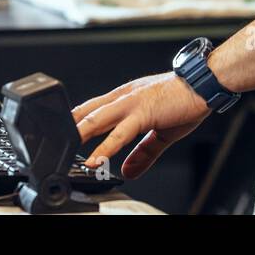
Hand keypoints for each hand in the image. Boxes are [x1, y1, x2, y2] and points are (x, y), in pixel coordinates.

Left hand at [73, 73, 210, 178]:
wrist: (204, 84)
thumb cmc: (185, 100)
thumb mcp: (161, 132)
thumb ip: (143, 153)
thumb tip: (129, 170)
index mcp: (126, 97)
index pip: (93, 109)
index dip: (76, 122)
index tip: (61, 134)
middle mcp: (124, 97)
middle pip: (87, 112)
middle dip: (68, 128)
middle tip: (51, 141)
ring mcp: (132, 103)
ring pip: (97, 119)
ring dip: (78, 135)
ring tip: (62, 149)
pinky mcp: (143, 112)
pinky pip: (119, 132)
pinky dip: (104, 147)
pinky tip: (94, 159)